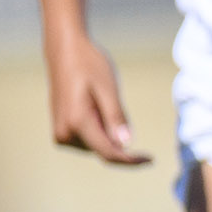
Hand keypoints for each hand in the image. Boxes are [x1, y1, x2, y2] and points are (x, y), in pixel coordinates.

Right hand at [44, 31, 148, 164]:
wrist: (64, 51)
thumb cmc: (88, 65)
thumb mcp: (108, 88)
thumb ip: (116, 118)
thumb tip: (125, 145)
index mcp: (77, 122)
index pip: (109, 152)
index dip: (131, 160)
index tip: (150, 160)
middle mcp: (65, 133)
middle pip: (104, 150)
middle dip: (118, 137)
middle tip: (113, 102)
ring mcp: (61, 134)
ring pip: (97, 146)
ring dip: (108, 132)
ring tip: (99, 101)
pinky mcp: (61, 133)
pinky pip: (89, 140)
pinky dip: (100, 130)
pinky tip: (94, 106)